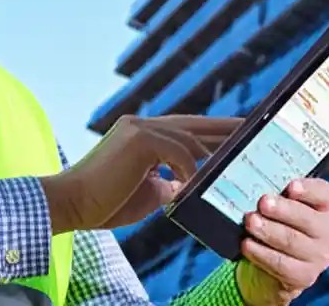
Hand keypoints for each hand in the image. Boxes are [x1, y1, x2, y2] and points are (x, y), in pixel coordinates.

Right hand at [42, 114, 241, 232]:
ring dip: (214, 154)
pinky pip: (178, 151)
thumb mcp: (149, 192)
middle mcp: (144, 124)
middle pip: (196, 124)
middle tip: (257, 129)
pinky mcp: (139, 139)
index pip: (188, 130)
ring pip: (190, 136)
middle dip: (228, 128)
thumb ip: (170, 182)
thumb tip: (192, 185)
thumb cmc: (106, 203)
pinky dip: (190, 169)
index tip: (241, 134)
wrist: (71, 204)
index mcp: (145, 134)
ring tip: (238, 163)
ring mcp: (140, 128)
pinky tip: (193, 185)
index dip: (215, 132)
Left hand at [235, 178, 328, 305]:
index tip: (291, 186)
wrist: (273, 267)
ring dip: (269, 231)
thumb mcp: (279, 208)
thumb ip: (275, 195)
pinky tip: (247, 245)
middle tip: (263, 202)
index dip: (308, 189)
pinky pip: (282, 264)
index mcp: (323, 207)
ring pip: (293, 241)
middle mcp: (328, 231)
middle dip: (282, 210)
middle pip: (307, 218)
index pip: (323, 193)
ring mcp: (319, 256)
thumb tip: (253, 184)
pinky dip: (262, 254)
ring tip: (250, 222)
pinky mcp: (305, 277)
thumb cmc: (276, 225)